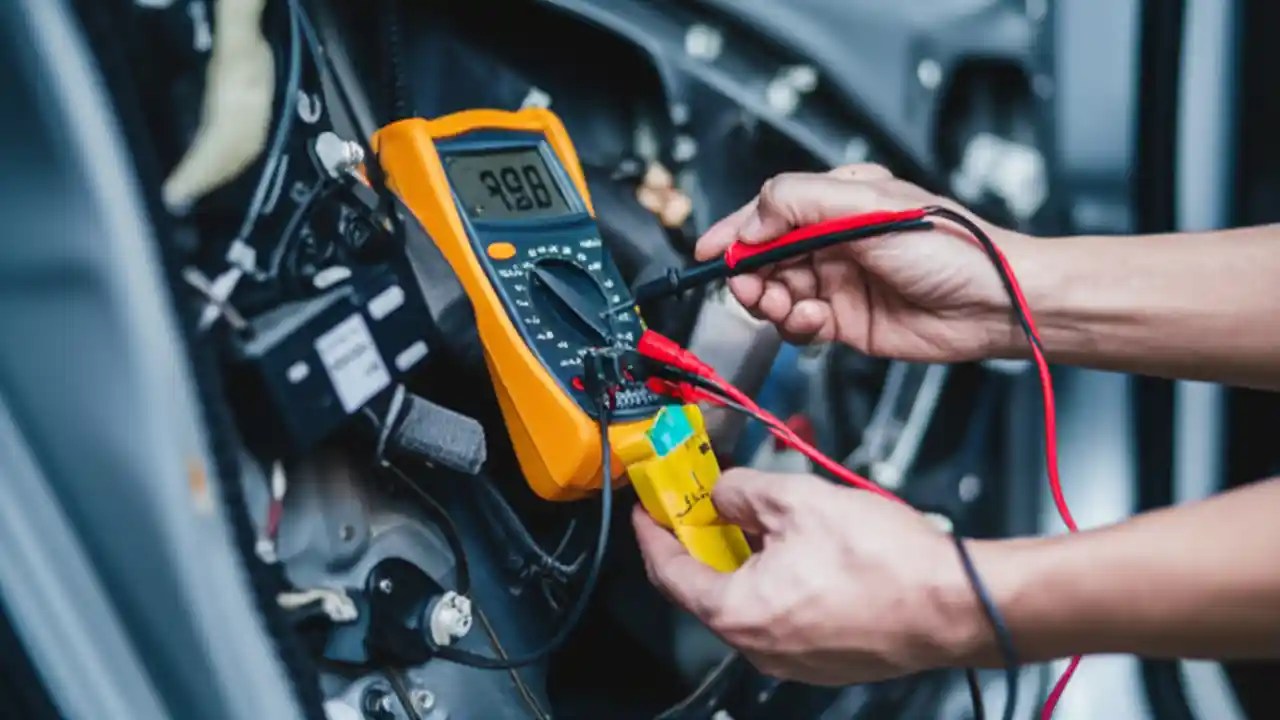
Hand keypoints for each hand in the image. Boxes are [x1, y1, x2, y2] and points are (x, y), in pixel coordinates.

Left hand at [632, 468, 983, 684]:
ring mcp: (795, 656)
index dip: (653, 532)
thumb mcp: (797, 500)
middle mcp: (761, 645)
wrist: (957, 603)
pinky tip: (799, 542)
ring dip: (746, 551)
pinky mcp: (827, 655)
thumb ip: (743, 492)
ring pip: (750, 596)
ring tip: (763, 509)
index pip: (668, 572)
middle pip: (708, 585)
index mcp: (738, 613)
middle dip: (705, 534)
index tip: (649, 509)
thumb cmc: (889, 565)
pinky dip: (778, 574)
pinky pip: (785, 610)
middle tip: (706, 498)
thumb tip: (725, 492)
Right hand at [697, 164, 1031, 361]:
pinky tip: (817, 322)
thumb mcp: (869, 207)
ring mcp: (837, 282)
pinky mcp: (844, 323)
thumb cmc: (950, 248)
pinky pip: (799, 325)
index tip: (710, 252)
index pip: (769, 212)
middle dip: (751, 274)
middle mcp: (832, 240)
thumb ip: (801, 202)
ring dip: (773, 303)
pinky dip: (797, 326)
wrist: (992, 304)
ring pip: (777, 294)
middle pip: (764, 257)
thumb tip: (752, 220)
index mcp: (837, 200)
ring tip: (792, 307)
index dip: (735, 231)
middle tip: (753, 289)